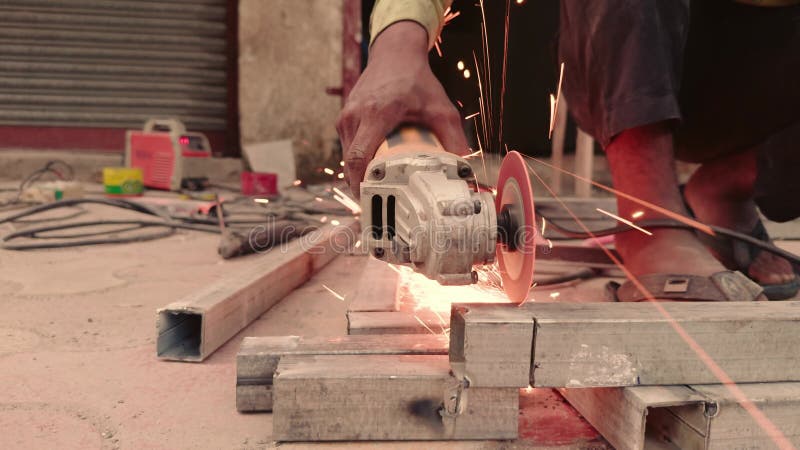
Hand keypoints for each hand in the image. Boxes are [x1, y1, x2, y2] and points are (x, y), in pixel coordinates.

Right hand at [337, 21, 468, 197]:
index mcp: (376, 114)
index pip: (359, 158)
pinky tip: (374, 170)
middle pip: (351, 164)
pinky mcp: (344, 118)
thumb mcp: (440, 107)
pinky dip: (359, 161)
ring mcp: (346, 117)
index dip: (361, 184)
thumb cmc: (416, 80)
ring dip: (360, 174)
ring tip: (379, 191)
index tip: (372, 201)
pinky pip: (348, 148)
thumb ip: (453, 137)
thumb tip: (464, 166)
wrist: (395, 54)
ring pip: (348, 157)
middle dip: (363, 186)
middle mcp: (355, 116)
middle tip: (380, 205)